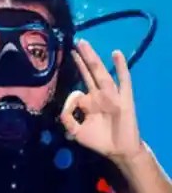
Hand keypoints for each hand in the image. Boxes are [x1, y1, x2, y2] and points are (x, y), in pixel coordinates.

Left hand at [60, 39, 145, 163]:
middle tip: (75, 42)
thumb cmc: (98, 140)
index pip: (75, 92)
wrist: (118, 150)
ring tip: (84, 44)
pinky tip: (116, 54)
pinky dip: (121, 67)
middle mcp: (98, 95)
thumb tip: (68, 102)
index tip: (72, 110)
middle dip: (81, 58)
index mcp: (88, 103)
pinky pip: (123, 81)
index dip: (71, 99)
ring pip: (101, 73)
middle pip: (88, 73)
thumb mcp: (75, 131)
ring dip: (93, 58)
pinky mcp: (124, 98)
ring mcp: (111, 95)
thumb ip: (67, 118)